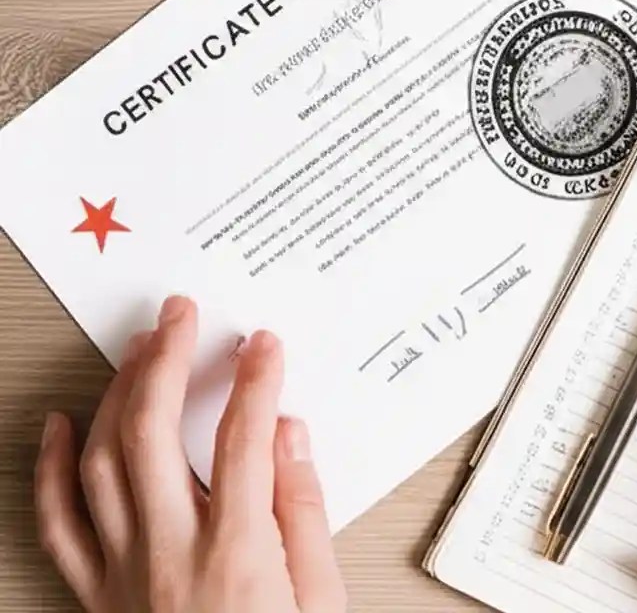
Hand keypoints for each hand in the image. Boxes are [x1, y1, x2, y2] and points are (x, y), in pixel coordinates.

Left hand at [34, 296, 346, 612]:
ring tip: (140, 351)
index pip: (244, 440)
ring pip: (103, 462)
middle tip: (182, 317)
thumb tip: (291, 440)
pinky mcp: (95, 593)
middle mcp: (170, 554)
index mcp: (237, 555)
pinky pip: (59, 522)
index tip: (265, 345)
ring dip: (118, 396)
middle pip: (154, 434)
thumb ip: (303, 514)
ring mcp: (123, 572)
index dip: (256, 381)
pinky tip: (60, 424)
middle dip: (167, 362)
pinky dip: (51, 467)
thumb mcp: (320, 600)